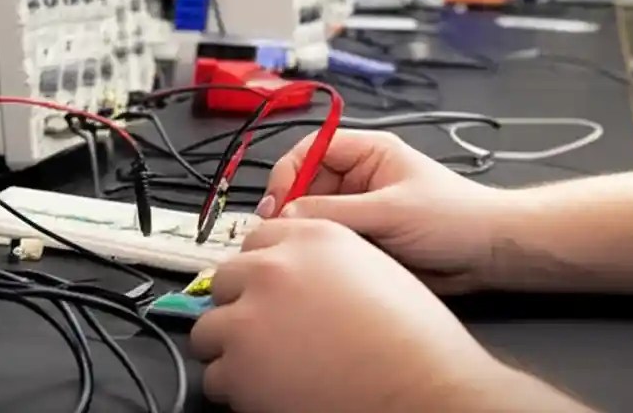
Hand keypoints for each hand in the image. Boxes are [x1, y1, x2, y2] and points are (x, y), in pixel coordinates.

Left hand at [190, 218, 505, 412]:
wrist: (423, 391)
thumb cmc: (415, 341)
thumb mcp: (375, 269)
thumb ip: (326, 260)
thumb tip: (296, 270)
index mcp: (310, 239)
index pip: (258, 241)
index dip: (264, 272)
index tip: (269, 292)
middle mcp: (273, 268)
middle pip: (227, 280)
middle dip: (243, 308)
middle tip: (270, 335)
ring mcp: (249, 316)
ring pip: (209, 328)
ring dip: (233, 348)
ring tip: (268, 368)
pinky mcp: (237, 364)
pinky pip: (215, 375)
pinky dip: (237, 388)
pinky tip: (271, 392)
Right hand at [259, 130, 516, 293]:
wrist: (490, 254)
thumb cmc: (453, 218)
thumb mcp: (390, 210)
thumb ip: (335, 211)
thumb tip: (286, 216)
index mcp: (367, 153)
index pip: (309, 149)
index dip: (288, 172)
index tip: (278, 203)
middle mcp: (358, 177)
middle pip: (304, 183)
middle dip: (291, 206)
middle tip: (279, 234)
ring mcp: (359, 208)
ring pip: (314, 215)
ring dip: (307, 230)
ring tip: (301, 249)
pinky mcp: (364, 237)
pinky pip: (330, 239)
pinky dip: (322, 249)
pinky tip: (320, 262)